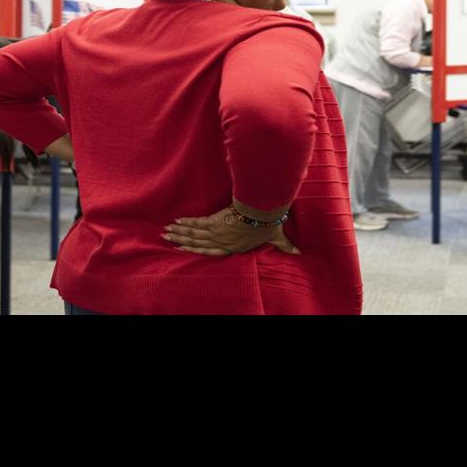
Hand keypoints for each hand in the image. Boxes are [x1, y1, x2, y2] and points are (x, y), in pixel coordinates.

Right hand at [163, 208, 299, 256]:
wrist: (263, 213)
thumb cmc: (269, 225)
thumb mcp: (277, 237)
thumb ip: (285, 245)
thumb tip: (300, 253)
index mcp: (235, 247)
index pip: (213, 251)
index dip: (200, 250)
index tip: (188, 248)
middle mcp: (223, 242)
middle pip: (199, 243)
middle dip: (183, 242)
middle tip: (169, 240)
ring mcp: (217, 233)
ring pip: (194, 234)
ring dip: (180, 233)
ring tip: (167, 232)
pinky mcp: (214, 222)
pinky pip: (197, 224)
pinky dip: (186, 223)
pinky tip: (177, 222)